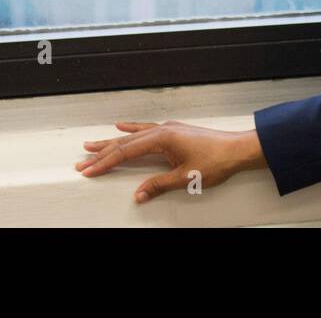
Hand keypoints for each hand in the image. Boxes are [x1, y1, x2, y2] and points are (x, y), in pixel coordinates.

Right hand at [75, 120, 266, 203]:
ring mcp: (168, 129)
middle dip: (102, 154)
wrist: (238, 148)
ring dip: (112, 142)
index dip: (105, 163)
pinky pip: (145, 129)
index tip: (89, 170)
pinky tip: (121, 125)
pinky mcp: (174, 131)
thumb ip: (159, 185)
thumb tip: (138, 194)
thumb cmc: (216, 160)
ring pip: (133, 136)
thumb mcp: (186, 178)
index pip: (126, 152)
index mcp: (162, 138)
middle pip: (125, 143)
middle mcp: (162, 130)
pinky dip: (131, 129)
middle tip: (82, 162)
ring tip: (92, 145)